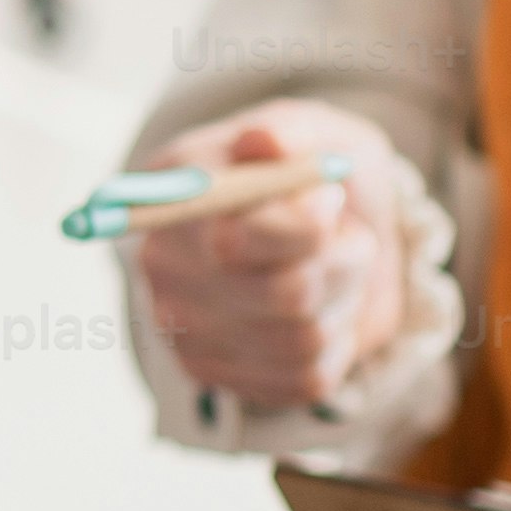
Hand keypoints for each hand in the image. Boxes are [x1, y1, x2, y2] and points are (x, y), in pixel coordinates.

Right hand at [123, 101, 441, 413]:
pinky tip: (323, 310)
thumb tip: (263, 141)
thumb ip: (292, 132)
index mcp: (178, 192)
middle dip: (341, 262)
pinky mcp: (218, 375)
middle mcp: (164, 264)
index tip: (330, 196)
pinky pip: (306, 378)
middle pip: (282, 296)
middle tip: (347, 234)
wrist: (337, 234)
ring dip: (343, 299)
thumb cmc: (319, 179)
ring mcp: (185, 328)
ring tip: (336, 267)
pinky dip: (337, 341)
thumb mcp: (320, 135)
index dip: (304, 227)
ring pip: (302, 339)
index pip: (235, 240)